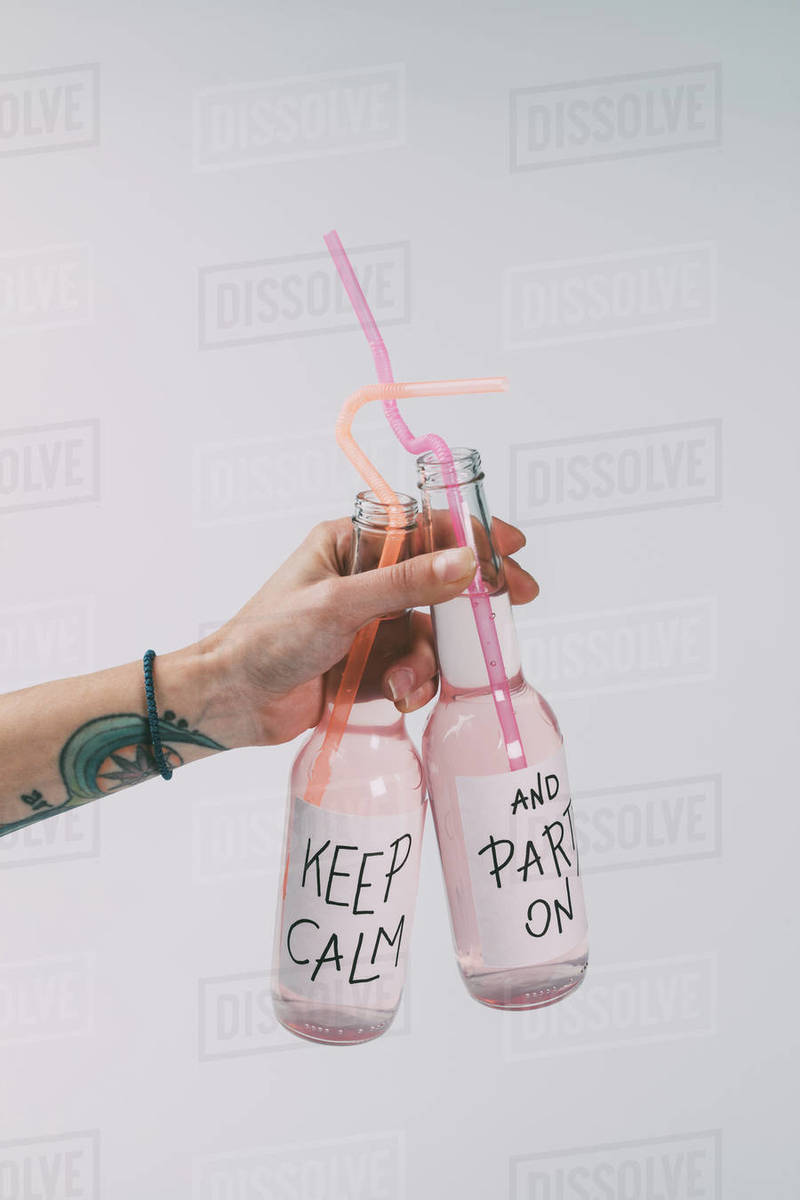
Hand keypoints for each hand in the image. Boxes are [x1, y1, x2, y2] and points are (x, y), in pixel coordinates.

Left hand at [200, 516, 538, 746]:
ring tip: (404, 683)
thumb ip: (405, 585)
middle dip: (470, 601)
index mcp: (349, 544)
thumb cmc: (267, 638)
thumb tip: (463, 563)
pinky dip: (412, 683)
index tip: (511, 548)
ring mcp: (369, 625)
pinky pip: (414, 668)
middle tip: (510, 607)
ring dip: (428, 660)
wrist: (230, 702)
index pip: (424, 528)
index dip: (470, 536)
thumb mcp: (338, 605)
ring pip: (430, 633)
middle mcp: (364, 580)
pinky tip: (396, 696)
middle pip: (438, 581)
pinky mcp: (370, 665)